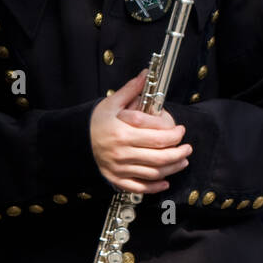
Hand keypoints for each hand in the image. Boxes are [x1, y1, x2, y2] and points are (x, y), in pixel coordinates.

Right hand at [90, 72, 191, 194]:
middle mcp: (123, 153)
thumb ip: (131, 90)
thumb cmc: (94, 123)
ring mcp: (119, 168)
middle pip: (159, 157)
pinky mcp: (116, 178)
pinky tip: (164, 182)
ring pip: (152, 173)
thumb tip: (146, 75)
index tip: (181, 131)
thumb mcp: (111, 103)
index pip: (158, 137)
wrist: (75, 141)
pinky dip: (153, 187)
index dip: (175, 135)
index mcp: (124, 134)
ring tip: (182, 162)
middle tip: (187, 148)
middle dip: (178, 154)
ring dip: (171, 169)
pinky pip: (138, 187)